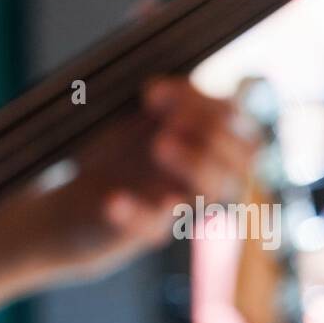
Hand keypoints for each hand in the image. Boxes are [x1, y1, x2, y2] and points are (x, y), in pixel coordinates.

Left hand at [46, 76, 259, 280]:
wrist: (79, 211)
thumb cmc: (119, 161)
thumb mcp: (140, 125)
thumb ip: (163, 104)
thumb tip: (157, 90)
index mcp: (209, 148)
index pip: (237, 122)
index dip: (205, 104)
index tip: (150, 93)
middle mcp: (201, 178)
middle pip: (244, 158)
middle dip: (215, 131)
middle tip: (171, 122)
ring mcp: (177, 206)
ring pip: (214, 191)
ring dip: (194, 162)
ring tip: (158, 144)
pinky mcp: (146, 232)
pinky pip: (153, 228)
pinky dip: (135, 213)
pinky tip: (113, 200)